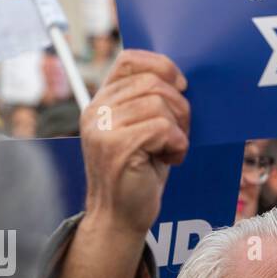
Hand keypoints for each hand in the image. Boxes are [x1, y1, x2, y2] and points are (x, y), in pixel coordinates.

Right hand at [81, 50, 189, 236]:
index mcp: (101, 101)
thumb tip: (180, 79)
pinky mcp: (117, 146)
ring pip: (160, 104)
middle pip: (153, 82)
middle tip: (179, 133)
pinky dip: (178, 144)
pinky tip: (171, 160)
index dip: (161, 66)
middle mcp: (96, 110)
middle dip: (179, 106)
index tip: (180, 86)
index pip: (129, 60)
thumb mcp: (140, 131)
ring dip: (179, 128)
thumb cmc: (137, 175)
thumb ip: (148, 103)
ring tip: (171, 149)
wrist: (118, 218)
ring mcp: (103, 128)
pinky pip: (164, 128)